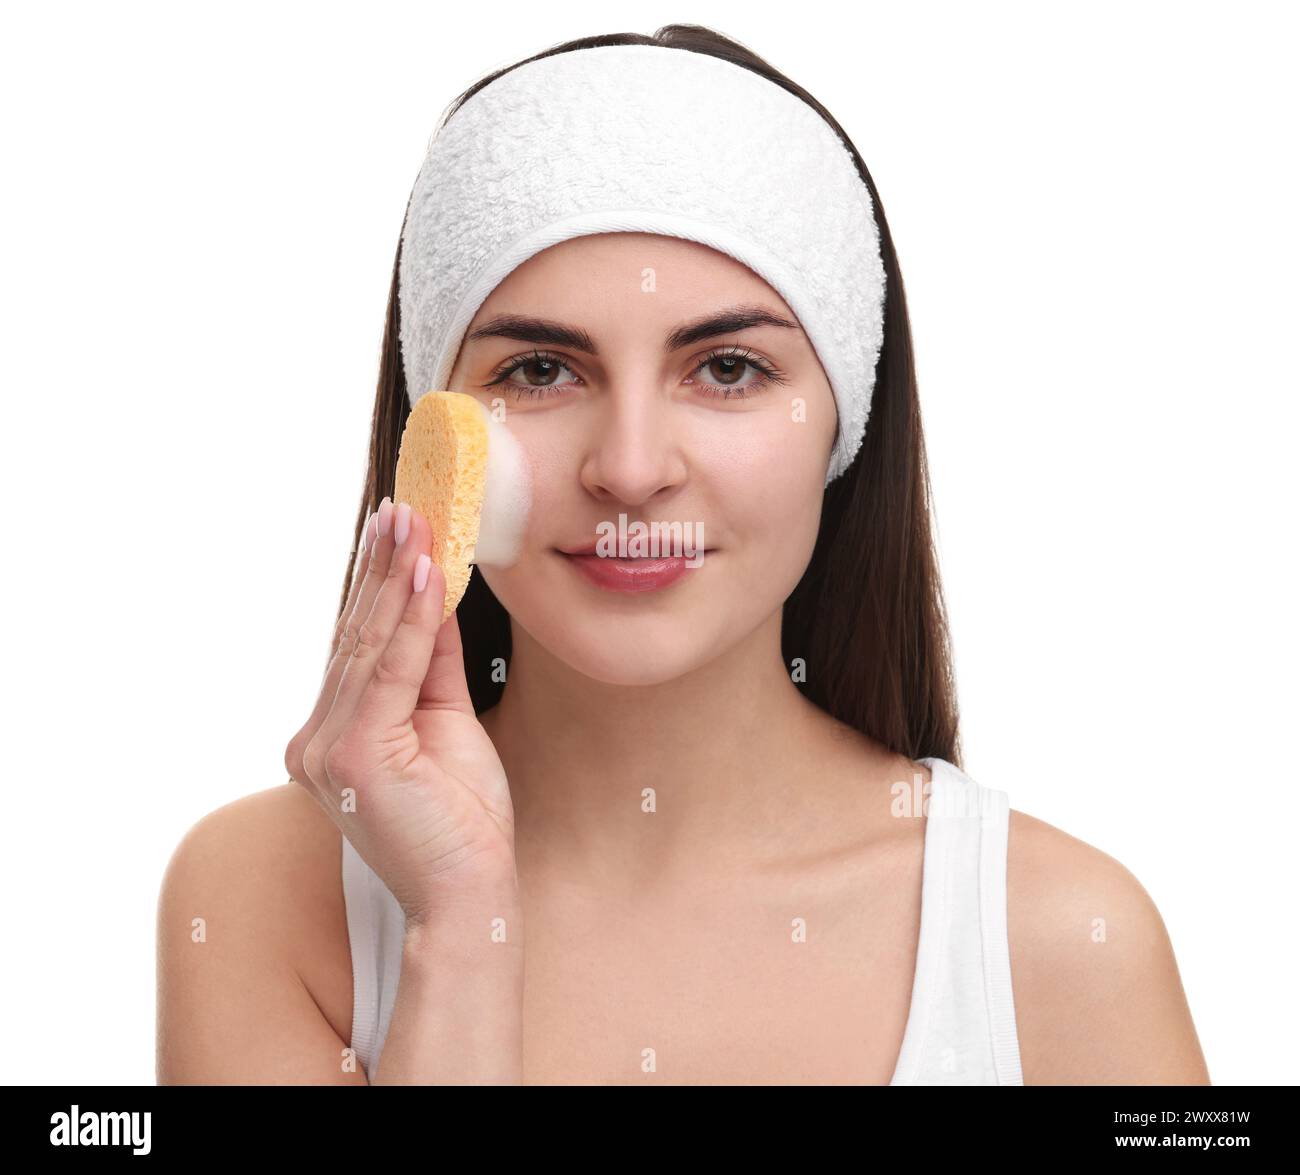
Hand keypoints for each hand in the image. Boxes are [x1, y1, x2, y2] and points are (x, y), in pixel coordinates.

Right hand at [285, 497, 515, 925]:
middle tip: (404, 508)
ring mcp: (326, 750)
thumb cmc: (461, 818)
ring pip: (370, 646)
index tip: (396, 529)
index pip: (358, 646)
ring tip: (415, 523)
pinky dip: (410, 619)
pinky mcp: (351, 756)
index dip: (376, 585)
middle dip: (383, 568)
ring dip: (395, 579)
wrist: (471, 892)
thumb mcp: (448, 721)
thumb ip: (434, 661)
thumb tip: (434, 593)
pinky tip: (425, 574)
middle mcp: (316, 740)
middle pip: (357, 637)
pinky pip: (391, 671)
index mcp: (333, 735)